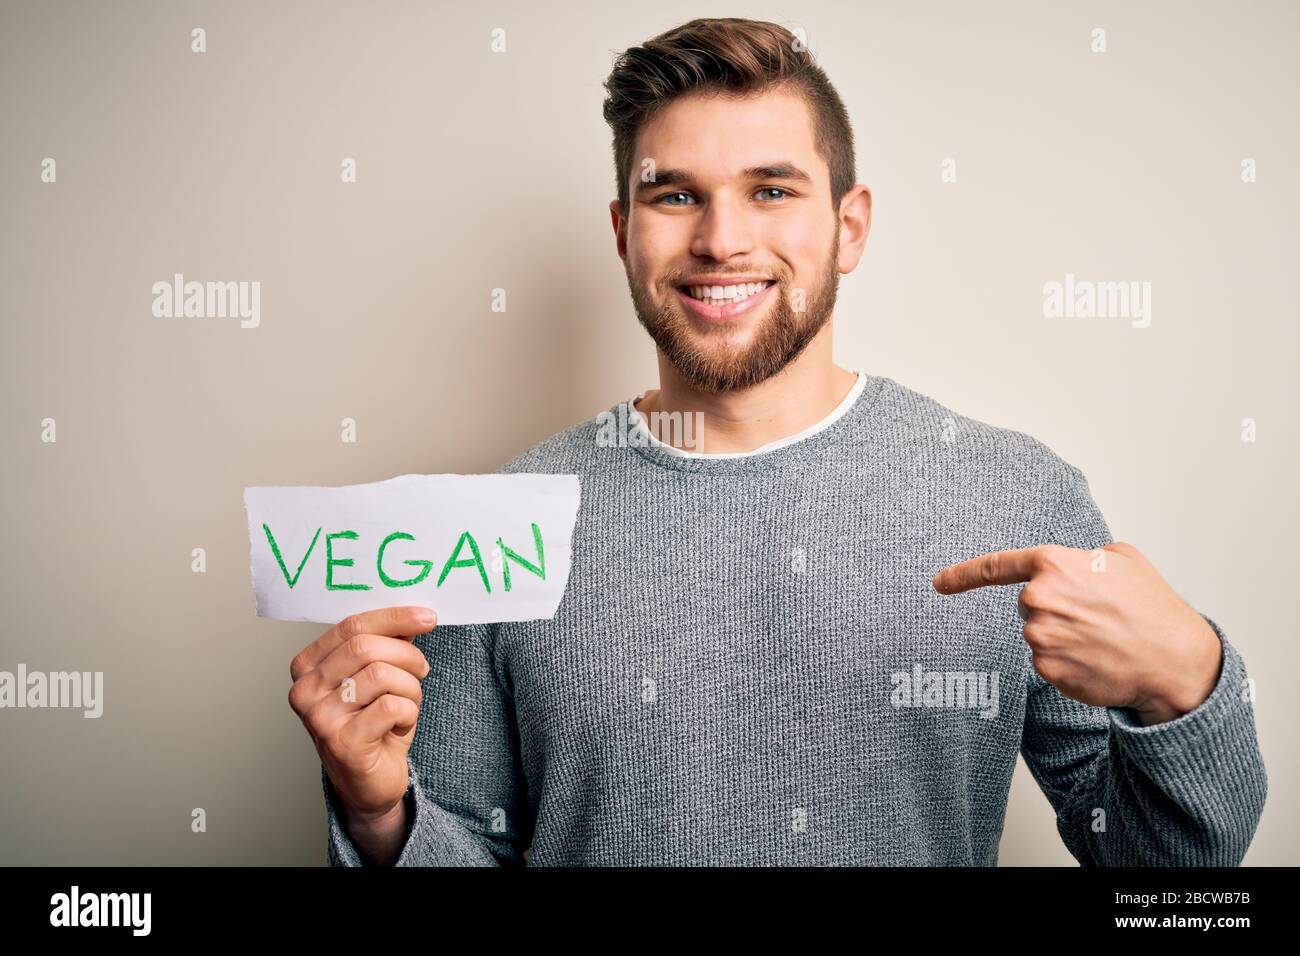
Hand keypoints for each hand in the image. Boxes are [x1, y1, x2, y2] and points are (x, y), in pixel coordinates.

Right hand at [288, 606, 434, 825]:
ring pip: (381, 674)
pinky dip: (409, 710)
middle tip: (422, 670)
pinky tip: (401, 723)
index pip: (351, 625)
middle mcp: (305, 690)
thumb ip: (387, 644)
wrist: (370, 783)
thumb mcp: (379, 676)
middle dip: (406, 655)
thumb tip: (412, 615)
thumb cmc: (375, 724)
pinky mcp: (342, 743)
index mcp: (308, 666)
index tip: (427, 616)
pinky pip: (391, 706)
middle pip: (365, 647)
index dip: (394, 617)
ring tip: (409, 702)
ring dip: (410, 686)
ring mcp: (319, 718)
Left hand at [931, 542, 1221, 724]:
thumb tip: (1070, 566)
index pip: (997, 566)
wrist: (1175, 660)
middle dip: (1057, 608)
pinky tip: (1098, 660)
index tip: (939, 583)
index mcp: (1053, 564)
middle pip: (1029, 605)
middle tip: (1097, 615)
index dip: (963, 574)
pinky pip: (1047, 663)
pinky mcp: (1047, 670)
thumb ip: (1082, 556)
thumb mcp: (1122, 558)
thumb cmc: (1153, 606)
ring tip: (1104, 638)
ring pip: (1039, 635)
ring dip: (1064, 637)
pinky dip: (1069, 663)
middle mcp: (1039, 600)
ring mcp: (1040, 638)